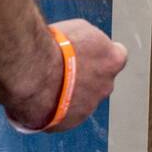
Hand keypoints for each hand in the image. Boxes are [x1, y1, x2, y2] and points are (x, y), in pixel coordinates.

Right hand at [6, 19, 127, 132]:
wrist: (35, 72)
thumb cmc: (57, 46)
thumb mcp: (80, 29)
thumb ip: (89, 41)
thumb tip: (85, 45)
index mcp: (112, 61)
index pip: (116, 57)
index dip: (101, 55)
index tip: (88, 52)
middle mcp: (105, 86)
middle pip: (99, 81)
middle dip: (86, 76)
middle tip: (65, 69)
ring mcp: (88, 107)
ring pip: (82, 100)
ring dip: (70, 94)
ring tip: (47, 84)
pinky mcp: (69, 122)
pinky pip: (64, 115)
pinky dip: (55, 108)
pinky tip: (41, 98)